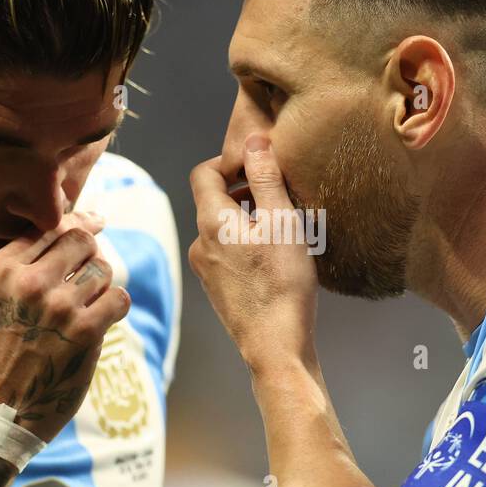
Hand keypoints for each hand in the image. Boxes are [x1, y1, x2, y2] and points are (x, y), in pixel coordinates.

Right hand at [0, 211, 130, 442]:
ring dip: (103, 287)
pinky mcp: (83, 331)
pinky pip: (119, 298)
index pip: (51, 226)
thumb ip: (32, 262)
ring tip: (86, 308)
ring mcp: (57, 306)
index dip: (80, 222)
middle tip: (87, 277)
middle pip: (82, 240)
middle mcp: (26, 282)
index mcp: (0, 269)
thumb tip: (87, 224)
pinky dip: (116, 307)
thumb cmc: (4, 350)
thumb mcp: (0, 298)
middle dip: (92, 255)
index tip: (96, 222)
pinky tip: (101, 321)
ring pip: (103, 269)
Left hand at [188, 134, 318, 371]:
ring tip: (285, 229)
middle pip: (216, 201)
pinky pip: (229, 254)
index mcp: (211, 222)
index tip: (259, 166)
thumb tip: (254, 140)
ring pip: (224, 230)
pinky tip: (277, 258)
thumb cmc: (282, 283)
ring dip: (250, 220)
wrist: (275, 346)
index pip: (204, 172)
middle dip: (246, 192)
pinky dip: (248, 245)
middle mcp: (201, 243)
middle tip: (281, 197)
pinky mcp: (219, 290)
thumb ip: (266, 177)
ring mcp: (207, 270)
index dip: (230, 161)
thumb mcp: (281, 221)